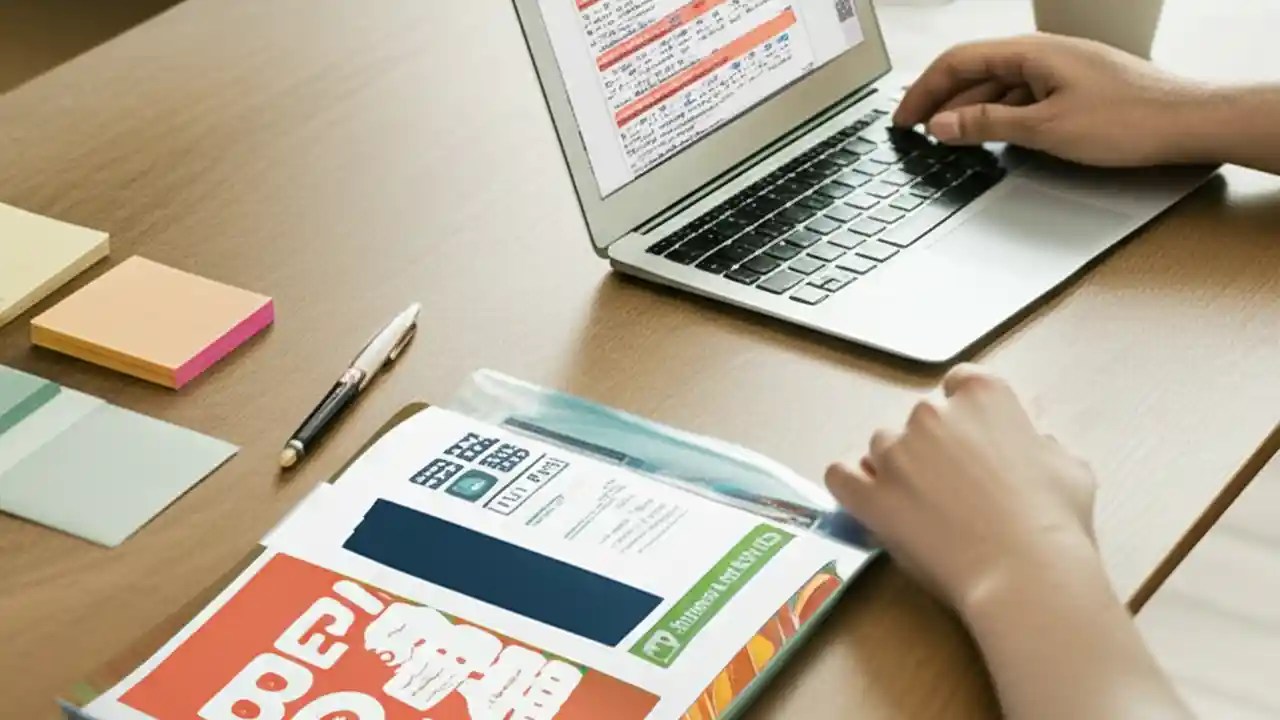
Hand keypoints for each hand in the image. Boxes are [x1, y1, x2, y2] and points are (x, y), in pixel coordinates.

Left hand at [824, 365, 1098, 612]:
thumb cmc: (1055, 521)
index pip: (960, 382)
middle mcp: (930, 413)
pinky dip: (852, 485)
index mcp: (982, 396)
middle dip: (933, 447)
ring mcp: (894, 452)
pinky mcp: (868, 493)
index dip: (965, 412)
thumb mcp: (1070, 468)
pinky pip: (840, 475)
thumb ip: (1042, 446)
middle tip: (955, 489)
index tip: (973, 441)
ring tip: (921, 509)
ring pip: (881, 447)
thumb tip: (1035, 446)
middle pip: (920, 419)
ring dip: (895, 468)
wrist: (1024, 572)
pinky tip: (871, 504)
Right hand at [894, 33, 1209, 166]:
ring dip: (966, 110)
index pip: (957, 62)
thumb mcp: (1044, 128)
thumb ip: (986, 123)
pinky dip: (996, 115)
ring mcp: (1057, 70)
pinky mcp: (1071, 88)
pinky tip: (989, 136)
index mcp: (1029, 52)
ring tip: (945, 139)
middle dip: (939, 100)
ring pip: (996, 86)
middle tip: (914, 131)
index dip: (923, 91)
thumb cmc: (1126, 119)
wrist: (1187, 121)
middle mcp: (1041, 54)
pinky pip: (1020, 97)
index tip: (902, 119)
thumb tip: (942, 124)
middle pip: (973, 72)